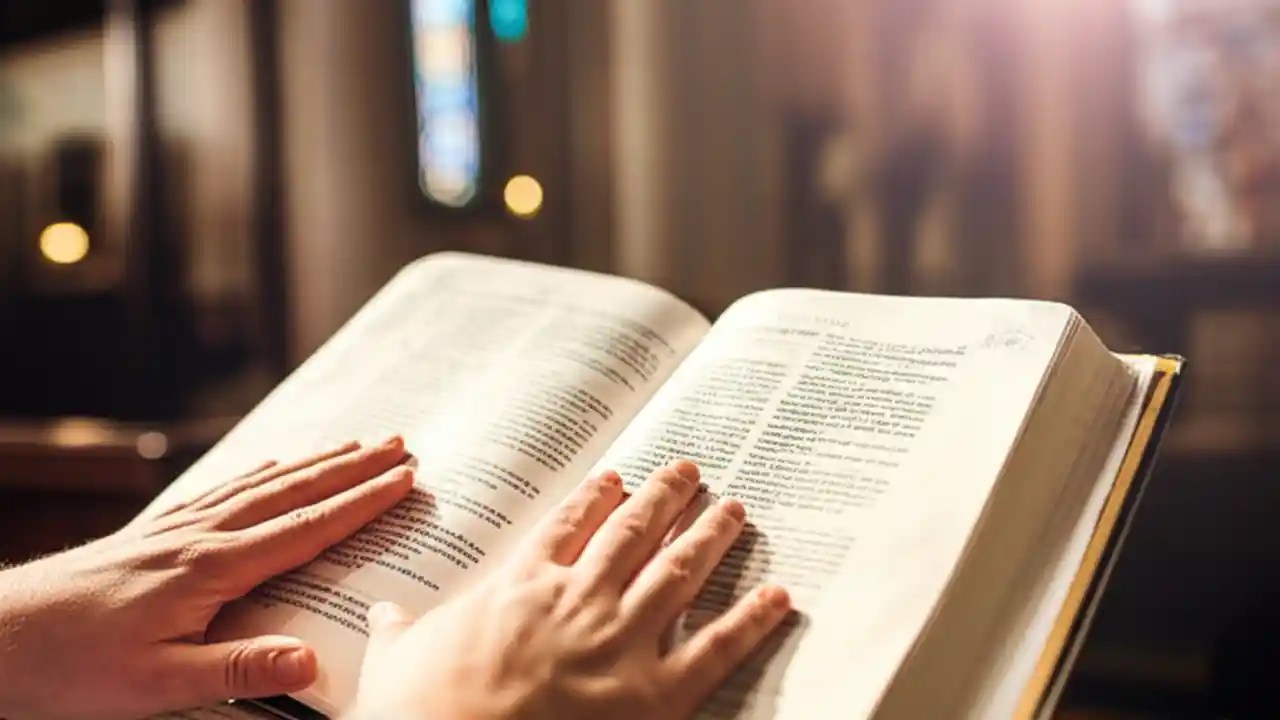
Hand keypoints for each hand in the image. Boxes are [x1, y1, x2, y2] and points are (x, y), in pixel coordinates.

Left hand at [0, 437, 414, 719]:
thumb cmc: (74, 667)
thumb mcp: (159, 685)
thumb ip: (239, 668)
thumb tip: (314, 663)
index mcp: (213, 569)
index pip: (307, 528)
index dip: (362, 504)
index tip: (406, 479)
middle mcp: (201, 536)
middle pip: (294, 491)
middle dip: (352, 467)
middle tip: (400, 443)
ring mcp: (177, 528)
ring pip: (261, 484)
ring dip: (315, 462)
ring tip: (355, 443)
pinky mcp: (155, 532)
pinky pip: (221, 490)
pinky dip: (258, 472)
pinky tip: (271, 464)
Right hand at [350, 460, 790, 719]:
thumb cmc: (420, 715)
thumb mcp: (396, 663)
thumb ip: (399, 631)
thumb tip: (383, 613)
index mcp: (521, 587)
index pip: (568, 526)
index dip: (598, 497)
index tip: (619, 478)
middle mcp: (578, 601)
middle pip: (633, 533)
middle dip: (666, 498)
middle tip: (691, 472)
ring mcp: (620, 644)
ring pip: (678, 572)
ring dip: (711, 536)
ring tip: (735, 510)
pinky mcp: (655, 696)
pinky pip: (715, 649)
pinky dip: (751, 620)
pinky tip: (778, 596)